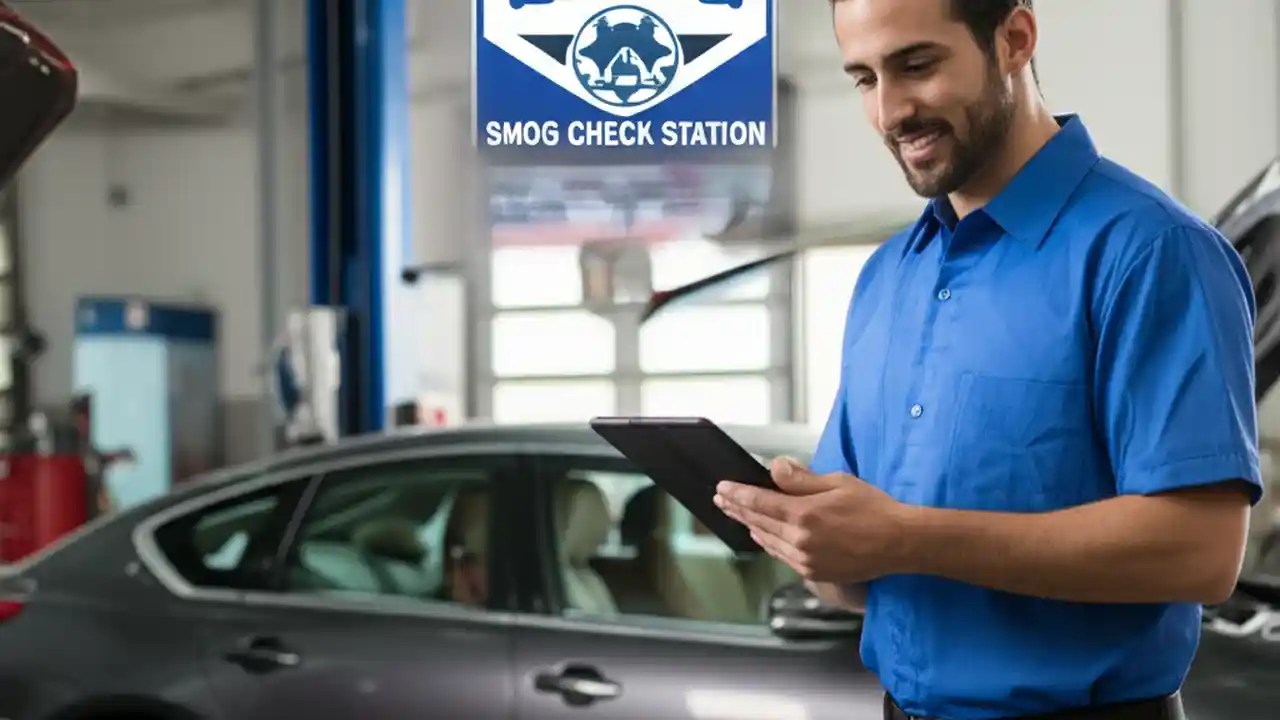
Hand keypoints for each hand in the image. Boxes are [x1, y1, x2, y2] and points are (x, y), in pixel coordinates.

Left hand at [714, 457, 907, 583]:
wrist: (899, 543)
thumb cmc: (873, 508)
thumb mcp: (837, 482)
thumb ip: (801, 479)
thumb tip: (774, 469)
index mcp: (804, 515)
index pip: (758, 502)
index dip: (737, 494)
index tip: (722, 488)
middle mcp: (800, 541)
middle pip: (758, 522)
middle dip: (737, 509)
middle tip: (721, 499)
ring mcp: (805, 560)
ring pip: (767, 541)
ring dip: (750, 526)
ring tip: (736, 514)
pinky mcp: (814, 573)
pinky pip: (782, 555)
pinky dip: (768, 543)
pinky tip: (762, 535)